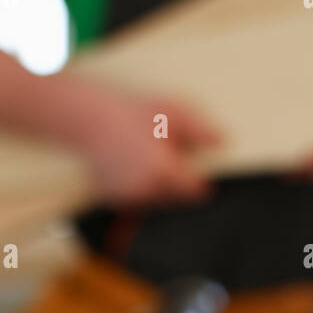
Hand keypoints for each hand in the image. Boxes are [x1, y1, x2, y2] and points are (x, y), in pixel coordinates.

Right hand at [76, 91, 220, 204]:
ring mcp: (127, 197)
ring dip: (157, 187)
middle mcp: (145, 190)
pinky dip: (137, 189)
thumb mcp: (172, 111)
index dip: (199, 182)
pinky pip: (135, 199)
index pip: (195, 192)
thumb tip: (223, 142)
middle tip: (164, 155)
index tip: (198, 175)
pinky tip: (130, 166)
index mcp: (163, 172)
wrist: (89, 118)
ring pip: (154, 201)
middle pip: (175, 198)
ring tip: (145, 158)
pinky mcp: (112, 200)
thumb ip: (200, 129)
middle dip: (175, 182)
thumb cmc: (131, 113)